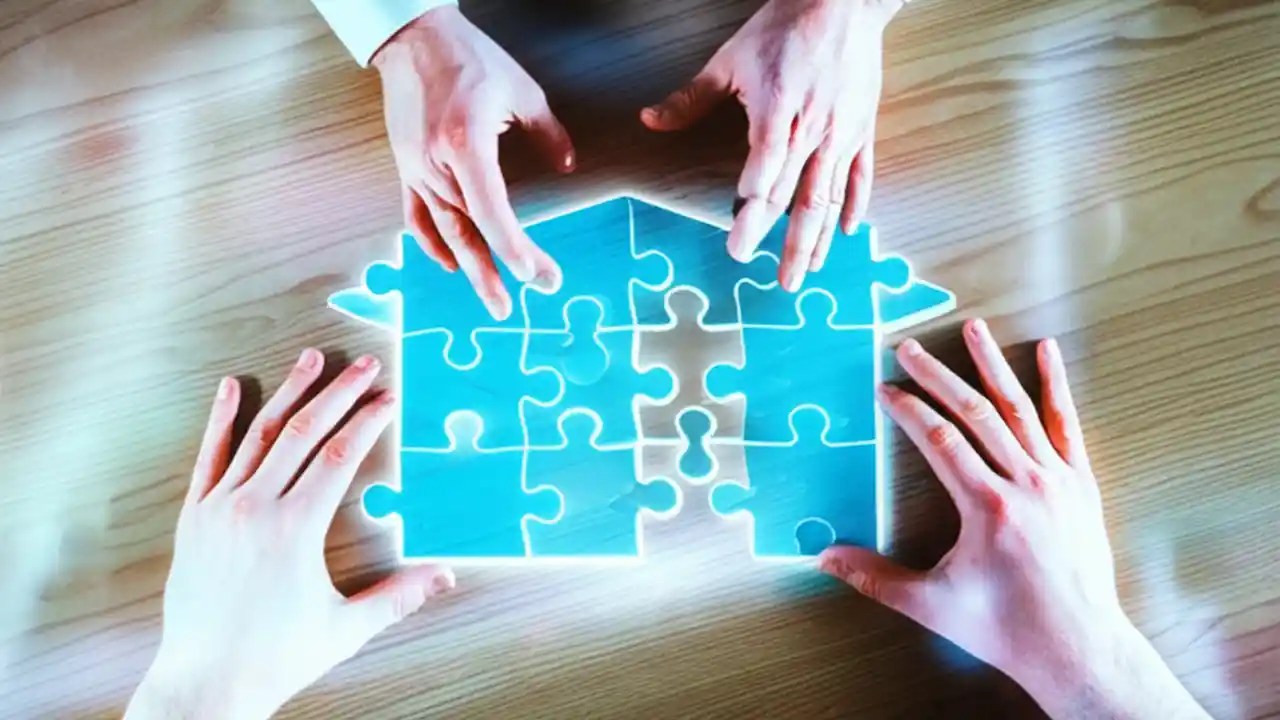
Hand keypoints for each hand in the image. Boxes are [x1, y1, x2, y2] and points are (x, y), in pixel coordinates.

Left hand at [126, 350, 454, 719]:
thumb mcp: (346, 628)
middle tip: (364, 364)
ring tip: (311, 358)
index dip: (368, 422)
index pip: (340, 456)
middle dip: (339, 393)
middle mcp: (255, 508)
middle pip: (304, 433)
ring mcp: (220, 509)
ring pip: (259, 435)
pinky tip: (232, 389)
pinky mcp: (195, 517)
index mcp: (296, 529)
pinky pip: (209, 457)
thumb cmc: (274, 658)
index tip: (388, 398)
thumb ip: (398, 596)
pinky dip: (223, 420)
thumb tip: (445, 576)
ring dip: (289, 393)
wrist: (205, 682)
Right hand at [374, 6, 574, 318]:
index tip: (535, 274)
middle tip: (520, 305)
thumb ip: (548, 132)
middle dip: (498, 269)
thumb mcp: (522, 90)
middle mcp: (436, 164)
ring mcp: (416, 169)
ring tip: (494, 301)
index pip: (491, 209)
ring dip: (470, 268)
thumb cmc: (469, 59)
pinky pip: (417, 216)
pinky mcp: (406, 167)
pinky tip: (451, 265)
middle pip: (470, 228)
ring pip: (445, 230)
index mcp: (465, 143)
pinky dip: (433, 244)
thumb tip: (567, 165)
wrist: (413, 39)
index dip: (512, 246)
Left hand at [642, 0, 902, 290]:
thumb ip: (690, 98)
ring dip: (818, 239)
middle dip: (783, 241)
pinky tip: (845, 234)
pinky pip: (861, 175)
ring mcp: (842, 133)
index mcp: (778, 113)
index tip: (739, 235)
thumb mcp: (729, 60)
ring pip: (830, 197)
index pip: (765, 170)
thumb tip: (649, 120)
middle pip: (797, 196)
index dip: (753, 205)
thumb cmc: (784, 27)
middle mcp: (813, 130)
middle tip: (774, 279)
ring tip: (807, 272)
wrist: (843, 0)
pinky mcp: (863, 129)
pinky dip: (854, 205)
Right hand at [820, 319, 1207, 718]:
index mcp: (987, 507)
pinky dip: (1055, 386)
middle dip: (937, 376)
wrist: (1078, 648)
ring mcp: (1058, 480)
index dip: (908, 410)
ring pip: (1020, 409)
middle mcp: (1026, 484)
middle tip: (908, 346)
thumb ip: (875, 578)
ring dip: (992, 366)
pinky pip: (1067, 425)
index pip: (939, 440)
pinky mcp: (1082, 485)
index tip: (885, 389)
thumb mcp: (931, 604)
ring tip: (972, 328)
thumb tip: (824, 557)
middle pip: (975, 413)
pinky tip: (1047, 352)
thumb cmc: (1004, 628)